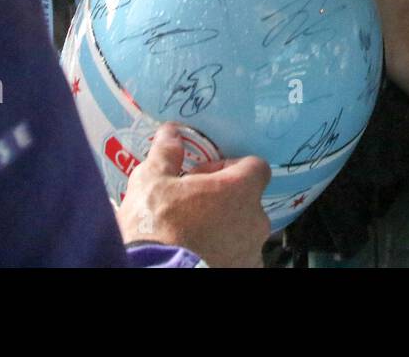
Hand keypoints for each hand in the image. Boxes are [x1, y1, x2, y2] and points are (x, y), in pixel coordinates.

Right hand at [117, 123, 271, 267]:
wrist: (156, 275)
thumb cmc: (158, 226)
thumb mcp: (152, 181)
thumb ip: (166, 153)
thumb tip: (171, 133)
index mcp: (240, 190)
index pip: (256, 166)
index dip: (230, 167)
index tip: (204, 175)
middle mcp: (255, 221)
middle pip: (246, 200)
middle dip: (222, 200)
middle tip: (191, 206)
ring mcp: (252, 251)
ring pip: (242, 231)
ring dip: (223, 228)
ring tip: (190, 234)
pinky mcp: (244, 272)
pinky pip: (237, 256)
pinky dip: (222, 253)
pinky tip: (196, 254)